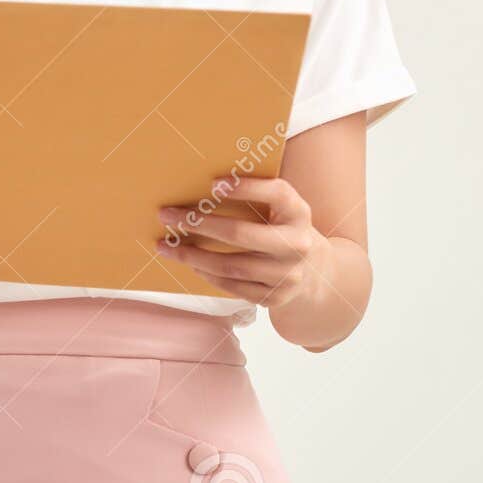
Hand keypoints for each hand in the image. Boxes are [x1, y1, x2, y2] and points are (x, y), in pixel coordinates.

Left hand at [154, 174, 319, 309]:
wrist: (315, 273)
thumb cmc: (284, 230)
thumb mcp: (283, 210)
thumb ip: (258, 196)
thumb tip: (207, 184)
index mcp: (299, 213)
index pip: (276, 194)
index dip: (246, 188)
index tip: (213, 184)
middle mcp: (298, 244)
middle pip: (241, 233)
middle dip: (199, 224)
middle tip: (167, 215)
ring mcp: (287, 275)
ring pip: (230, 265)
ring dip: (192, 255)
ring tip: (166, 246)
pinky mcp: (274, 298)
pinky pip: (233, 286)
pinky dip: (207, 274)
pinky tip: (190, 263)